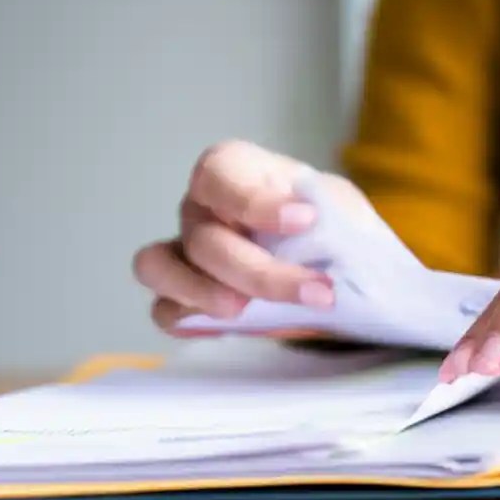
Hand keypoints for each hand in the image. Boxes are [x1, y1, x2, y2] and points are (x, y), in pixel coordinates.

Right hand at [131, 140, 372, 334]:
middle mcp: (201, 209)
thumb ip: (333, 215)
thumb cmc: (324, 222)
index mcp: (235, 172)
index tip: (306, 219)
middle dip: (261, 272)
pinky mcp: (182, 297)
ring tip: (243, 311)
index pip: (220, 174)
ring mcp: (184, 253)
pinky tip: (232, 327)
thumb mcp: (340, 207)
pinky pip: (164, 310)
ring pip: (159, 267)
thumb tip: (329, 236)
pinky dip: (188, 320)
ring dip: (201, 292)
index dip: (255, 200)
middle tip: (315, 292)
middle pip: (205, 238)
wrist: (329, 263)